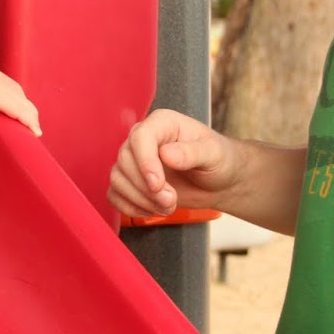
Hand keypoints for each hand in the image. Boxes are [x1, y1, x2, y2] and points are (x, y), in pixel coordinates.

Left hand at [0, 66, 40, 144]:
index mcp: (6, 98)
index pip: (24, 113)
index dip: (32, 124)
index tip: (37, 135)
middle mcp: (15, 93)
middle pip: (31, 111)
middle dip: (34, 125)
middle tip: (31, 141)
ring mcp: (17, 90)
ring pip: (30, 107)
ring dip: (32, 119)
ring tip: (28, 134)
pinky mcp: (16, 89)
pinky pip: (26, 103)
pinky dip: (28, 113)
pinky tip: (22, 122)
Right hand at [107, 108, 237, 217]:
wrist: (218, 181)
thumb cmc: (219, 161)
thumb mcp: (213, 154)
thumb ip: (191, 153)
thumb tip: (166, 154)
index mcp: (162, 123)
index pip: (140, 137)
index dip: (145, 163)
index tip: (157, 185)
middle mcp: (144, 139)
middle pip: (124, 160)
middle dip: (146, 188)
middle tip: (171, 201)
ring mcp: (135, 160)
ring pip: (117, 179)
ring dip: (140, 200)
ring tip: (168, 206)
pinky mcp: (131, 180)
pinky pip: (115, 194)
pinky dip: (130, 207)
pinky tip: (152, 211)